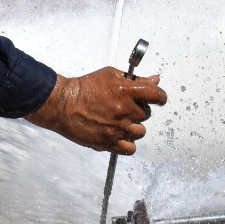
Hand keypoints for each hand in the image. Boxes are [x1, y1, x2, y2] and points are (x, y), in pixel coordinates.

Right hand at [26, 67, 166, 154]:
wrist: (63, 104)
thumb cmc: (84, 88)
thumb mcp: (111, 75)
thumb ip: (135, 79)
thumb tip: (154, 80)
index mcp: (126, 91)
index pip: (157, 95)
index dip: (160, 97)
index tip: (158, 99)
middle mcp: (124, 110)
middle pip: (147, 114)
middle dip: (139, 109)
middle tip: (125, 107)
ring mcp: (117, 128)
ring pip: (140, 132)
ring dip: (134, 126)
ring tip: (120, 121)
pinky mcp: (109, 142)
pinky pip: (130, 148)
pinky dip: (127, 143)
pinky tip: (119, 135)